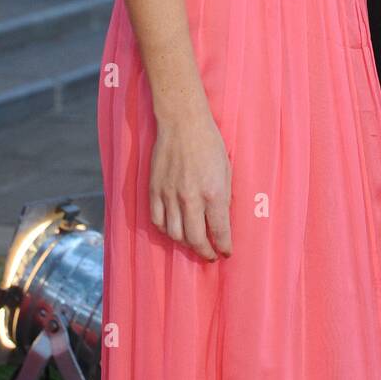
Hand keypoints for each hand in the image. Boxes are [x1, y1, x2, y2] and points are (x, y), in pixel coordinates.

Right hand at [149, 105, 232, 259]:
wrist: (182, 123)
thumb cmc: (209, 143)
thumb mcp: (226, 169)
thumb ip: (224, 197)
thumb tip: (222, 219)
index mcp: (213, 193)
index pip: (219, 231)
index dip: (223, 246)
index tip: (226, 252)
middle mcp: (190, 198)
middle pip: (195, 239)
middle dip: (204, 252)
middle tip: (210, 256)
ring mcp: (169, 196)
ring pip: (174, 234)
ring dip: (185, 244)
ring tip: (193, 244)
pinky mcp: (154, 191)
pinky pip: (157, 221)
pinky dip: (166, 231)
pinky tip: (174, 230)